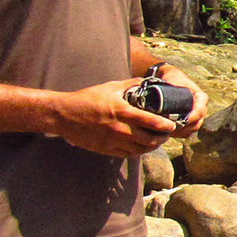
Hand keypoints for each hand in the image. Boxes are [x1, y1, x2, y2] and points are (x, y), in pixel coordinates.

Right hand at [49, 78, 176, 157]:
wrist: (64, 115)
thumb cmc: (87, 99)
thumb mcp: (109, 87)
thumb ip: (130, 85)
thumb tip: (146, 81)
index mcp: (122, 112)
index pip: (151, 122)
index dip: (165, 125)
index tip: (172, 125)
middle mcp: (119, 129)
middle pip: (149, 140)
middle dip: (161, 138)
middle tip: (166, 134)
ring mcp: (113, 141)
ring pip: (140, 150)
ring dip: (151, 147)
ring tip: (156, 141)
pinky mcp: (106, 150)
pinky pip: (127, 155)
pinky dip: (137, 152)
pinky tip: (141, 147)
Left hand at [156, 64, 208, 138]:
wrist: (170, 79)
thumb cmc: (172, 79)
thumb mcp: (174, 82)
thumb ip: (172, 91)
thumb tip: (164, 104)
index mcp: (201, 97)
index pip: (200, 110)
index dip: (192, 117)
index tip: (182, 120)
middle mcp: (201, 107)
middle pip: (198, 123)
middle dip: (185, 127)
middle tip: (171, 128)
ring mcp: (196, 116)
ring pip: (193, 129)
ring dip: (182, 132)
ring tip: (168, 131)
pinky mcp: (190, 121)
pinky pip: (188, 131)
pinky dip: (180, 134)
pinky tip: (169, 133)